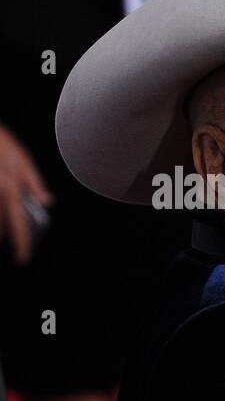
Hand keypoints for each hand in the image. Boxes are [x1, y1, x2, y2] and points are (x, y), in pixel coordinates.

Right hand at [0, 123, 52, 264]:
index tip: (23, 258)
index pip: (17, 224)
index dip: (21, 244)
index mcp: (9, 189)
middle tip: (15, 243)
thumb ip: (34, 184)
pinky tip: (2, 222)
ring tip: (5, 231)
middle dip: (6, 236)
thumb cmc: (1, 143)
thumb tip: (45, 202)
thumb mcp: (23, 161)